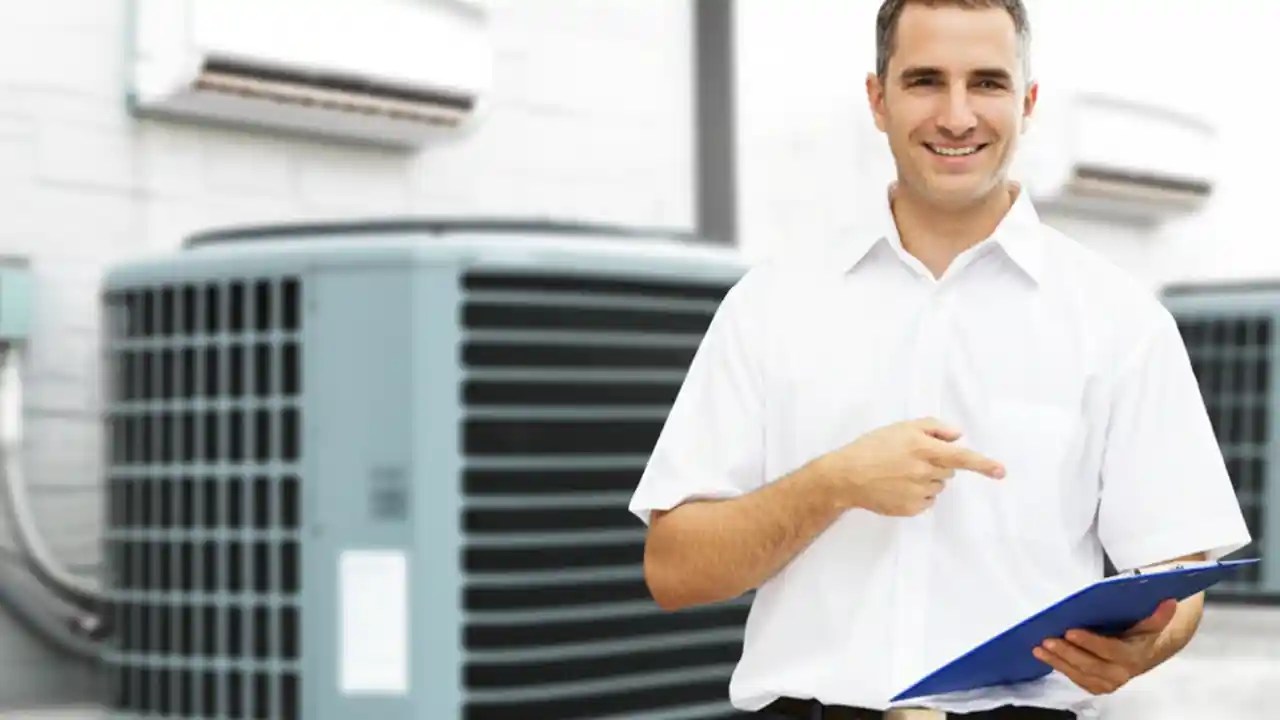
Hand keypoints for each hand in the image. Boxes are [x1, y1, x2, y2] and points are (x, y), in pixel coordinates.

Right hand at [815, 417, 1005, 516]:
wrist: (846, 476)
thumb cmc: (872, 447)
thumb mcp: (901, 427)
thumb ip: (933, 427)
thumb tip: (958, 435)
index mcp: (924, 449)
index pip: (962, 457)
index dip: (984, 464)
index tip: (1001, 472)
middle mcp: (925, 472)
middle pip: (949, 472)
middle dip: (938, 465)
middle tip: (912, 459)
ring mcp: (919, 493)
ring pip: (937, 487)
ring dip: (927, 480)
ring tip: (900, 473)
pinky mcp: (911, 509)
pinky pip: (926, 502)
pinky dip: (917, 495)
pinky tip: (897, 487)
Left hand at [1033, 598, 1178, 694]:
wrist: (1145, 653)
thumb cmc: (1142, 634)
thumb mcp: (1151, 623)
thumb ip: (1159, 615)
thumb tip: (1170, 601)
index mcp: (1133, 657)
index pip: (1109, 650)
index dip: (1089, 642)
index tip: (1070, 631)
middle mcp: (1120, 674)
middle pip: (1089, 665)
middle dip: (1067, 652)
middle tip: (1048, 639)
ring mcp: (1108, 682)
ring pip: (1079, 674)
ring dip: (1057, 661)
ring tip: (1039, 648)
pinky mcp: (1096, 685)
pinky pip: (1076, 678)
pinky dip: (1059, 667)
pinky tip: (1044, 656)